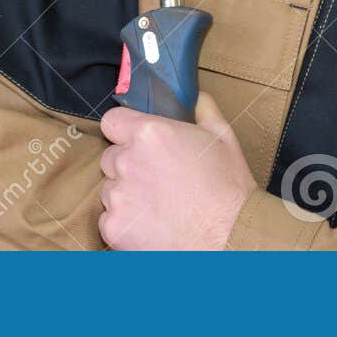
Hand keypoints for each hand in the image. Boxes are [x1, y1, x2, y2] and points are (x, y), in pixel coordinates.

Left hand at [97, 92, 255, 249]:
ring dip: (126, 195)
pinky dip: (125, 224)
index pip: (111, 122)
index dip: (124, 131)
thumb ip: (203, 109)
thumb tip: (195, 97)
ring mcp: (118, 196)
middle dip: (128, 166)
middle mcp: (127, 161)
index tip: (135, 142)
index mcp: (149, 133)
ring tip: (157, 206)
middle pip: (110, 158)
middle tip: (156, 180)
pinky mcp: (114, 227)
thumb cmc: (229, 190)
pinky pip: (108, 219)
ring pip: (110, 189)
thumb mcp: (222, 137)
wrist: (229, 240)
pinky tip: (151, 226)